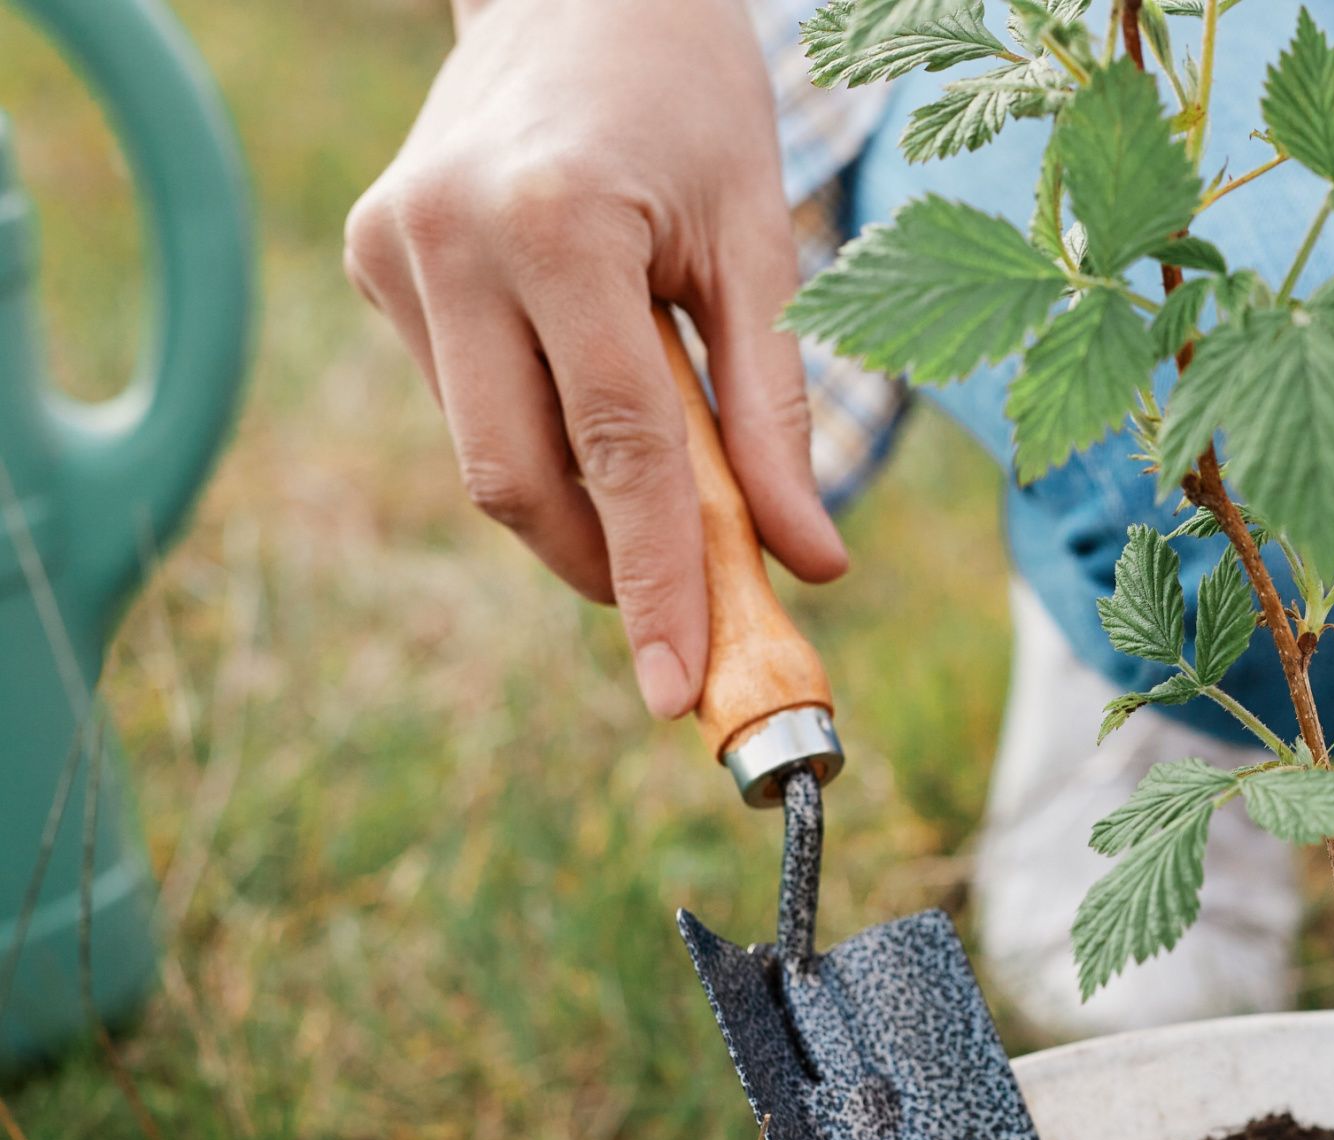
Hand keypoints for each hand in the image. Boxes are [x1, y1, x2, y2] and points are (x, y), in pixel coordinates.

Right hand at [344, 0, 845, 716]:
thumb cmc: (692, 105)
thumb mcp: (760, 247)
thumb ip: (774, 415)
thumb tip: (811, 564)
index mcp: (558, 226)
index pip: (616, 453)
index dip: (653, 584)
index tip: (680, 689)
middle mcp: (449, 238)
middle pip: (518, 482)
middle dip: (608, 568)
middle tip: (690, 608)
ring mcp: (394, 249)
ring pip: (484, 456)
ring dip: (579, 503)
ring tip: (659, 467)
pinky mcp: (371, 257)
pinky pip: (464, 401)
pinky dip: (540, 432)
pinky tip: (587, 371)